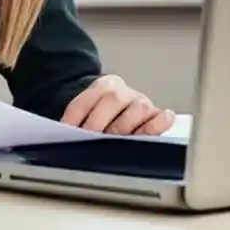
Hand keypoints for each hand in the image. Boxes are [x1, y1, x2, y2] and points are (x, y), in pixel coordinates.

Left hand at [60, 75, 174, 135]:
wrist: (120, 111)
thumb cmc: (101, 116)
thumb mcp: (87, 113)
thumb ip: (77, 123)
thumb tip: (67, 137)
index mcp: (103, 86)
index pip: (84, 101)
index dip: (74, 118)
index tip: (67, 134)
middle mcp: (124, 91)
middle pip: (113, 99)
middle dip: (99, 122)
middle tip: (91, 140)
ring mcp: (143, 103)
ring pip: (139, 108)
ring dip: (125, 127)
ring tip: (114, 144)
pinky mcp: (158, 116)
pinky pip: (162, 118)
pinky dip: (156, 127)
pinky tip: (146, 138)